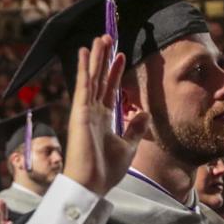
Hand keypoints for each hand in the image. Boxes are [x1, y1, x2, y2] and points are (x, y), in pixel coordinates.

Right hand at [61, 35, 149, 196]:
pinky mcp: (80, 112)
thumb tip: (143, 112)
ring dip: (95, 57)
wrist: (91, 185)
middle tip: (108, 39)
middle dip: (104, 60)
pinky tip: (85, 52)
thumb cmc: (106, 171)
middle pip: (100, 80)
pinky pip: (83, 85)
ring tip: (100, 38)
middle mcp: (93, 112)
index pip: (110, 90)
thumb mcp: (128, 147)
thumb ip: (135, 128)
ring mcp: (85, 111)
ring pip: (91, 78)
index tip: (121, 57)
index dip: (115, 73)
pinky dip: (83, 68)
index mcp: (103, 120)